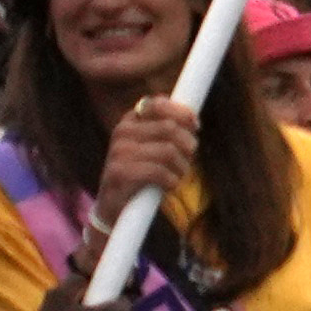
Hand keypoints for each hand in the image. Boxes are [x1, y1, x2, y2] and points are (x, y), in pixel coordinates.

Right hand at [93, 92, 201, 221]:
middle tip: (189, 158)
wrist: (115, 207)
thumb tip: (194, 120)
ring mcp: (118, 151)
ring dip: (182, 167)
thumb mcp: (155, 147)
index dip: (182, 112)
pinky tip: (169, 186)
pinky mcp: (120, 173)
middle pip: (169, 127)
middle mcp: (121, 132)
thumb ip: (170, 131)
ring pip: (168, 151)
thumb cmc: (142, 174)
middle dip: (187, 145)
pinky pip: (159, 172)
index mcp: (130, 121)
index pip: (157, 103)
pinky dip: (171, 181)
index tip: (196, 126)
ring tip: (178, 175)